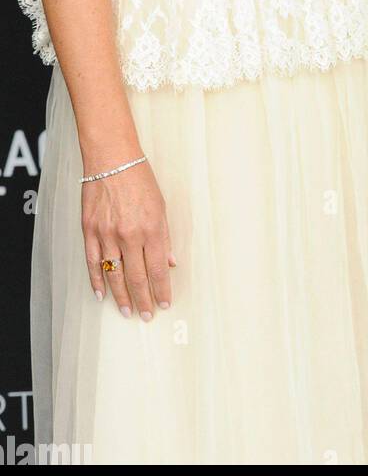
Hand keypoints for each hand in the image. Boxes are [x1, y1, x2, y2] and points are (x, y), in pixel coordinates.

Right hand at [82, 158, 174, 318]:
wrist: (112, 160)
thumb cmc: (140, 179)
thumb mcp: (161, 206)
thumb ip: (165, 237)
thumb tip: (170, 263)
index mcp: (151, 228)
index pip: (158, 269)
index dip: (162, 289)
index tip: (165, 303)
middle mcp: (129, 235)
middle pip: (137, 277)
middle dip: (144, 300)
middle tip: (147, 315)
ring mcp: (107, 235)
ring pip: (114, 274)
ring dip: (121, 296)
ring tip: (127, 311)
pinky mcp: (89, 231)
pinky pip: (93, 263)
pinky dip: (96, 281)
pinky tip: (101, 294)